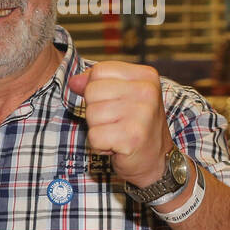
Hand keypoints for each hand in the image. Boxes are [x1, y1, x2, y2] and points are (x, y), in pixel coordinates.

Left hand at [69, 62, 172, 186]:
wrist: (156, 159)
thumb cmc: (135, 125)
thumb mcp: (120, 96)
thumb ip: (96, 83)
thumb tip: (74, 82)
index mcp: (146, 76)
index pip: (99, 71)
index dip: (95, 89)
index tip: (113, 102)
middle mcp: (147, 92)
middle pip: (92, 91)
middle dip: (95, 110)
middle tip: (115, 121)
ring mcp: (142, 114)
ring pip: (91, 114)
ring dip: (98, 128)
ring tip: (117, 132)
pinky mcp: (132, 137)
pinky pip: (94, 136)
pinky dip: (99, 144)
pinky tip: (117, 145)